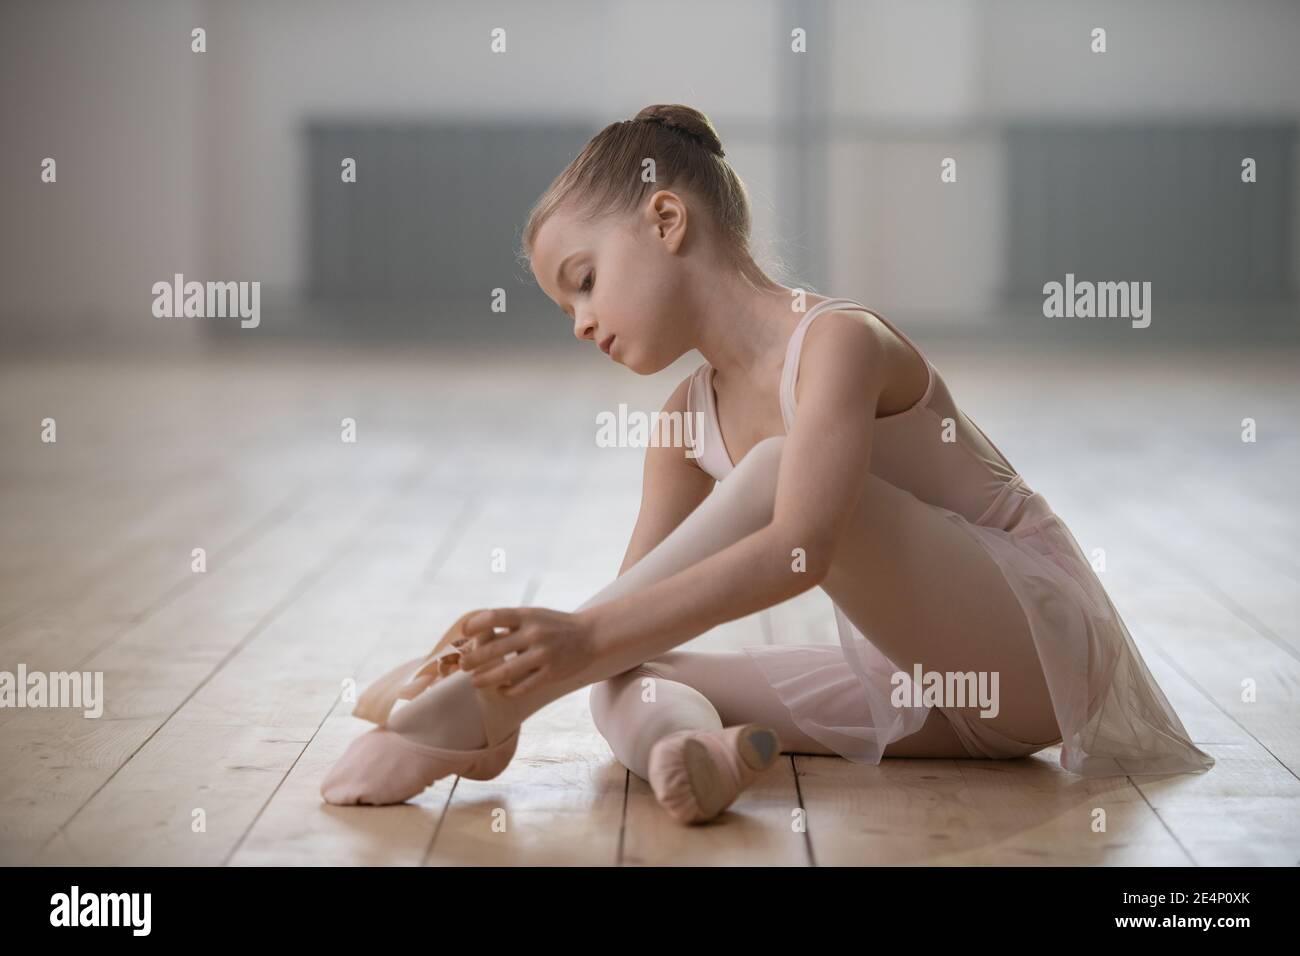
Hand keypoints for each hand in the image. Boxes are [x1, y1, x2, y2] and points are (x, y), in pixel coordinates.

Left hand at [458, 607, 595, 696]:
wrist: (590, 635)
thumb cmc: (554, 625)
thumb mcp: (533, 615)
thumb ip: (509, 624)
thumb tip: (476, 635)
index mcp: (527, 615)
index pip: (493, 617)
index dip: (474, 625)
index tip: (464, 633)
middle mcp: (534, 633)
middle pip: (494, 648)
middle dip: (473, 659)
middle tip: (463, 665)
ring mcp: (543, 655)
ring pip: (505, 672)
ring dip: (485, 679)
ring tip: (475, 681)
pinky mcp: (551, 673)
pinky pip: (522, 687)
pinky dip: (508, 690)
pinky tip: (500, 690)